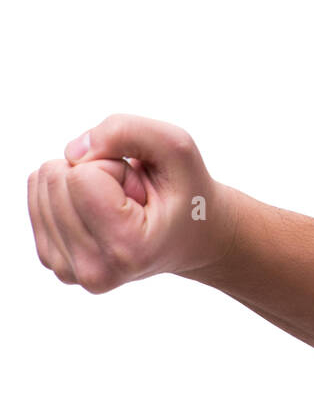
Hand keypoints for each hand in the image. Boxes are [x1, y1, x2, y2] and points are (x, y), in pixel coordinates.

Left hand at [27, 113, 238, 293]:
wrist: (191, 235)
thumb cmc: (187, 192)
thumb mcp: (176, 147)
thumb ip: (128, 130)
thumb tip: (72, 151)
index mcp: (127, 250)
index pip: (81, 176)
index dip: (115, 167)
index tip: (143, 192)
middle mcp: (92, 269)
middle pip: (56, 178)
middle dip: (97, 173)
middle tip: (132, 198)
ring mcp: (68, 269)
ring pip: (41, 183)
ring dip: (83, 184)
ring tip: (120, 205)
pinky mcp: (51, 259)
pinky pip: (36, 194)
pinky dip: (68, 192)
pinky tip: (101, 212)